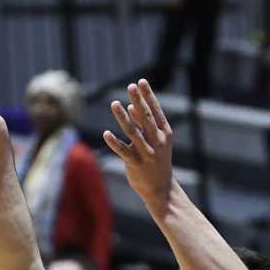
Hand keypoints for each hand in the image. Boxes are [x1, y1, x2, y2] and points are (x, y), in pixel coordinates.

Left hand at [103, 79, 174, 213]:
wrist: (161, 189)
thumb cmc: (157, 161)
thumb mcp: (156, 141)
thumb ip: (143, 125)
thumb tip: (131, 107)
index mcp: (164, 133)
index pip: (156, 111)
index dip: (148, 96)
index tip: (140, 81)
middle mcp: (157, 141)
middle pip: (145, 118)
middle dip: (138, 101)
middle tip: (131, 86)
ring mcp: (146, 153)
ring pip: (133, 132)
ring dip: (122, 117)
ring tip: (114, 103)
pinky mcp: (135, 164)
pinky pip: (123, 151)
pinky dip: (114, 142)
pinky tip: (106, 133)